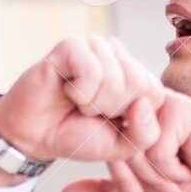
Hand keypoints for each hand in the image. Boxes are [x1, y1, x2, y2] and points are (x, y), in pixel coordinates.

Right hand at [0, 37, 165, 191]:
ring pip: (114, 78)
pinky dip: (79, 92)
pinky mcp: (71, 45)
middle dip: (111, 109)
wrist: (34, 136)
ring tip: (77, 101)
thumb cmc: (76, 134)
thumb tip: (141, 104)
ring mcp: (95, 46)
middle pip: (138, 84)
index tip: (108, 121)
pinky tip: (67, 91)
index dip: (131, 119)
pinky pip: (91, 71)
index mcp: (136, 74)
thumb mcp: (121, 146)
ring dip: (92, 103)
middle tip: (89, 110)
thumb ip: (146, 135)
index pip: (156, 94)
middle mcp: (118, 55)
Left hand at [59, 88, 190, 191]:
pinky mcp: (176, 110)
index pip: (108, 151)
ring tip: (185, 167)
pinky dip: (174, 168)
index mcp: (131, 119)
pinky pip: (156, 151)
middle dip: (148, 179)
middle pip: (120, 154)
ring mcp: (158, 104)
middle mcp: (141, 106)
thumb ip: (106, 188)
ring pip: (135, 153)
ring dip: (162, 175)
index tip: (151, 186)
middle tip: (176, 177)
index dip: (127, 178)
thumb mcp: (144, 186)